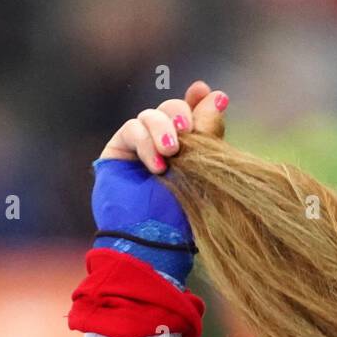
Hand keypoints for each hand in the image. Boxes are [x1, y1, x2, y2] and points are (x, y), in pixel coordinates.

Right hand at [92, 81, 228, 281]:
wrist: (151, 245)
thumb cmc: (181, 220)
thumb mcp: (201, 173)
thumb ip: (208, 135)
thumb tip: (218, 95)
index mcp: (191, 155)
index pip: (194, 116)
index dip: (198, 101)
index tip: (207, 92)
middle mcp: (166, 149)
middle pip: (173, 110)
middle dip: (181, 114)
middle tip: (186, 129)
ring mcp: (141, 149)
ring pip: (152, 114)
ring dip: (163, 128)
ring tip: (171, 153)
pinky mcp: (118, 152)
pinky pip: (132, 128)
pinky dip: (145, 141)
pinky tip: (155, 165)